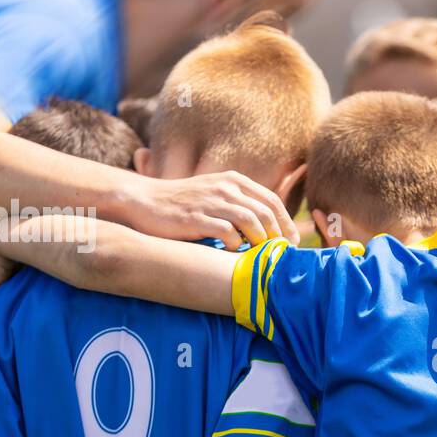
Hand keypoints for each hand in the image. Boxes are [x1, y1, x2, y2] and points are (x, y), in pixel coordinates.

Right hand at [124, 171, 298, 252]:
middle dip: (278, 236)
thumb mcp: (215, 195)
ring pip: (251, 221)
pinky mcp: (196, 217)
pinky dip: (236, 246)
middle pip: (266, 213)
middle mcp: (225, 187)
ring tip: (259, 255)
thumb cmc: (184, 204)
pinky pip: (227, 232)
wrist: (144, 201)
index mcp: (234, 180)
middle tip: (279, 255)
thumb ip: (239, 204)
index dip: (286, 224)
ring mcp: (211, 201)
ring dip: (260, 241)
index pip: (272, 201)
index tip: (292, 243)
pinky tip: (233, 254)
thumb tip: (269, 228)